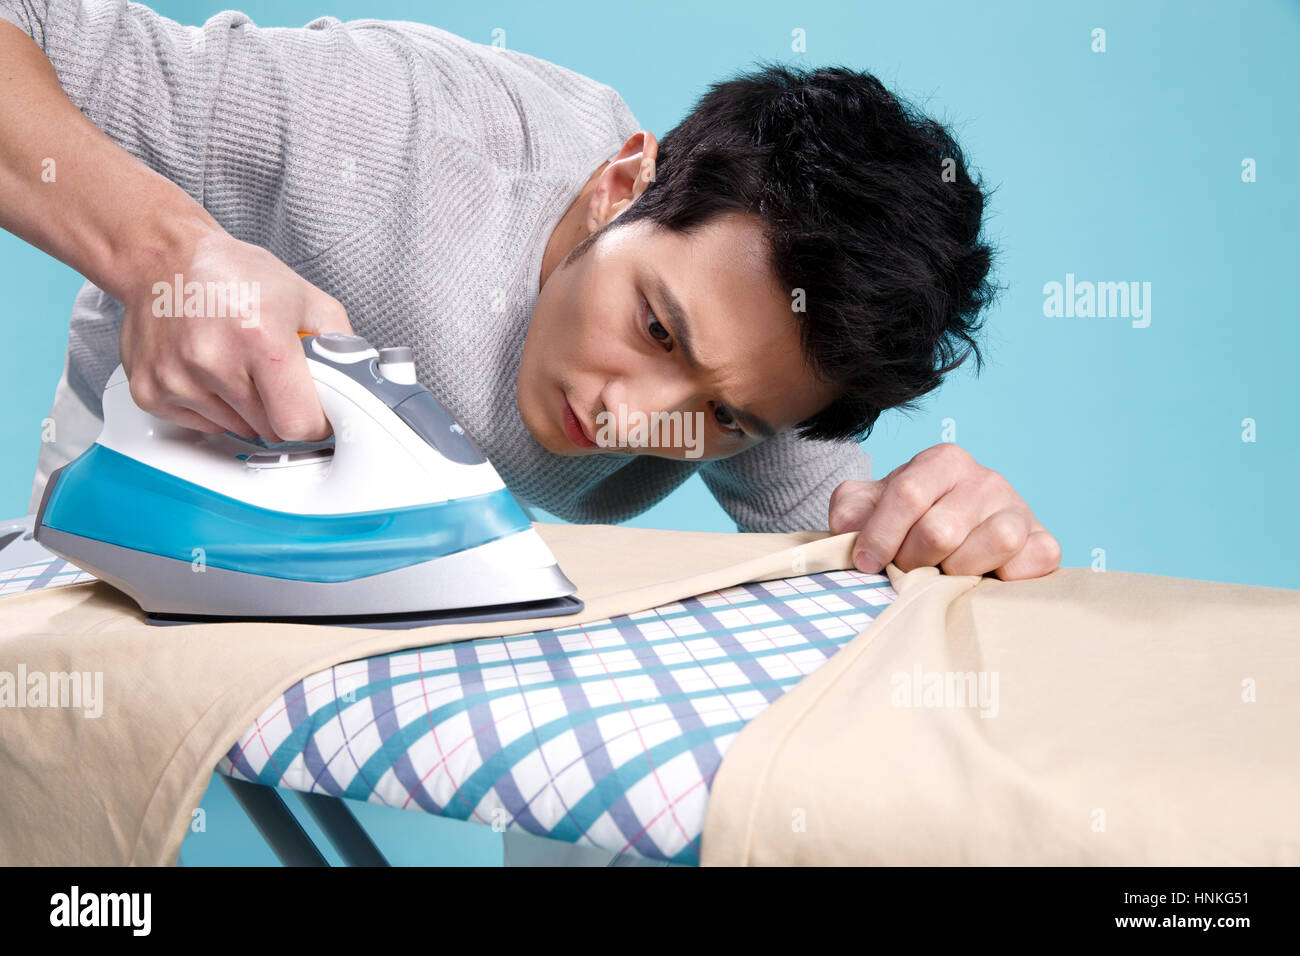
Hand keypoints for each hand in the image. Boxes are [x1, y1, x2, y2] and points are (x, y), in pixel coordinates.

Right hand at [118, 227, 353, 441]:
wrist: (163, 259)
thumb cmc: (232, 274)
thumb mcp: (305, 296)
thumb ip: (340, 342)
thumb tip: (359, 381)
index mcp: (259, 335)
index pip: (298, 423)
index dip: (314, 421)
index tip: (316, 411)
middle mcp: (213, 359)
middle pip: (269, 430)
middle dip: (281, 409)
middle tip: (274, 376)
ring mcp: (177, 379)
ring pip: (237, 430)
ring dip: (247, 409)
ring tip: (238, 365)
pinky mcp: (150, 391)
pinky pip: (202, 425)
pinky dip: (214, 407)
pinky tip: (210, 371)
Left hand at [828, 443, 1060, 580]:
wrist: (957, 538)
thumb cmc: (910, 522)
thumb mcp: (871, 507)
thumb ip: (851, 509)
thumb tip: (848, 528)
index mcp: (942, 462)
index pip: (908, 495)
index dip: (881, 536)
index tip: (867, 562)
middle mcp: (985, 479)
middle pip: (941, 529)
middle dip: (914, 560)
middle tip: (908, 569)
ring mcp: (1018, 509)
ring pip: (995, 542)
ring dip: (960, 569)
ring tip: (945, 572)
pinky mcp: (1043, 541)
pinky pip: (1033, 561)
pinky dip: (1007, 577)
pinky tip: (984, 578)